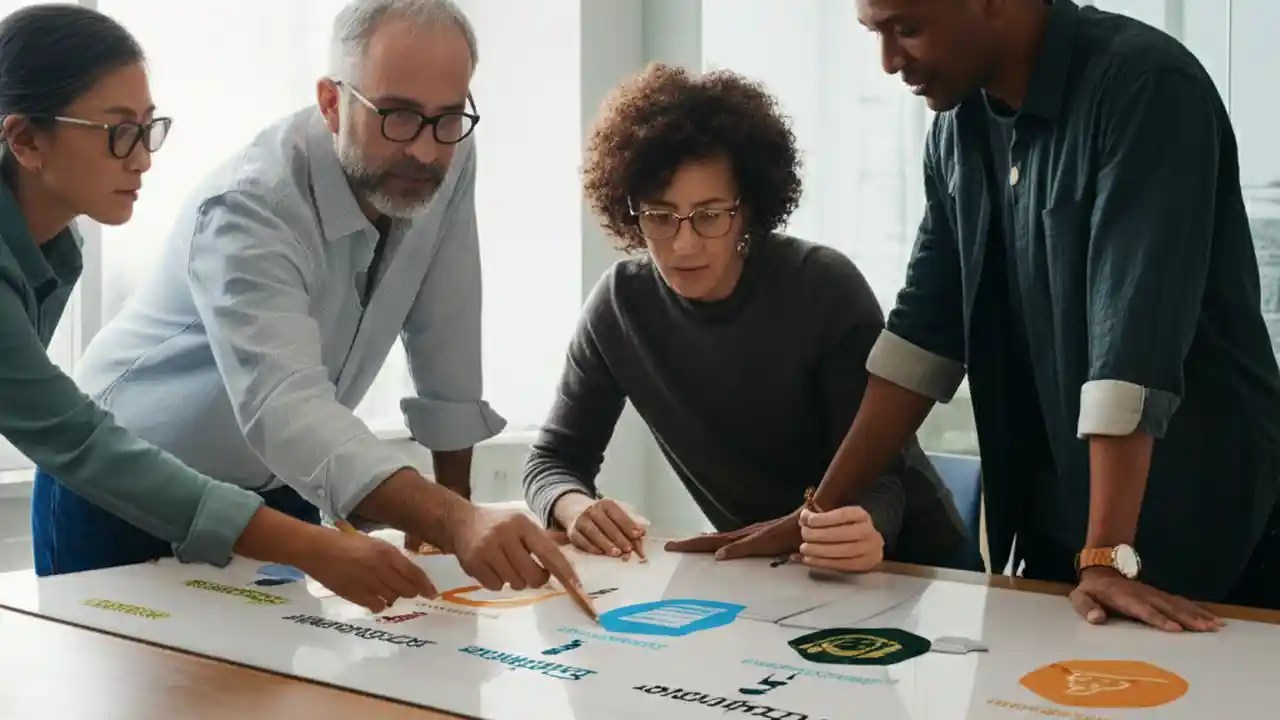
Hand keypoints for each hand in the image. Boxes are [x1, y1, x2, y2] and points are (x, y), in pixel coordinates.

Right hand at [298, 530, 437, 612]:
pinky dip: (379, 604)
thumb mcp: (373, 544)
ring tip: (384, 590)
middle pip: (407, 589)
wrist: (317, 550)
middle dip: (410, 591)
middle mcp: (381, 568)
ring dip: (393, 597)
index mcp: (386, 552)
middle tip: (406, 590)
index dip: (426, 586)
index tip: (432, 594)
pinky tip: (373, 597)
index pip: (414, 573)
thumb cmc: (345, 543)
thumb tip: (407, 573)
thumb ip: (390, 558)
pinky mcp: (356, 595)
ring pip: (393, 598)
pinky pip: (377, 606)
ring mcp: (369, 583)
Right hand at [449, 506, 580, 591]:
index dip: (563, 570)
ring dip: (514, 580)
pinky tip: (492, 569)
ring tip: (507, 566)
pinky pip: (496, 586)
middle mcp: (506, 534)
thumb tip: (569, 551)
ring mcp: (488, 548)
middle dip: (536, 580)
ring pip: (514, 583)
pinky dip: (497, 583)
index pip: (548, 551)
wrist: (459, 521)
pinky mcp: (473, 562)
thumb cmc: (498, 524)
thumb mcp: (522, 522)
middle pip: (532, 574)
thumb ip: (543, 539)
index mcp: (522, 524)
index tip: (575, 586)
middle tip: (532, 574)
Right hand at [556, 494, 648, 559]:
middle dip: (618, 536)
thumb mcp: (618, 514)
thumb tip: (644, 533)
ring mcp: (580, 520)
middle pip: (605, 523)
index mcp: (606, 504)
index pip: (618, 513)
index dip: (628, 524)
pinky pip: (580, 540)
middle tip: (629, 549)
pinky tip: (600, 553)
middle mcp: (592, 510)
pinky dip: (590, 547)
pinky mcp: (572, 533)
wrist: (576, 511)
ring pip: (592, 531)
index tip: (639, 534)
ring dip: (605, 543)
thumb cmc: (604, 517)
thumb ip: (631, 522)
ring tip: (616, 553)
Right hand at [665, 511, 801, 560]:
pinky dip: (719, 544)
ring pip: (720, 540)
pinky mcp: (758, 538)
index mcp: (738, 538)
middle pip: (710, 540)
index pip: (708, 543)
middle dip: (691, 544)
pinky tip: (722, 548)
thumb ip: (741, 549)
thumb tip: (717, 555)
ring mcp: (749, 536)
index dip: (690, 545)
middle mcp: (741, 536)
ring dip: (704, 544)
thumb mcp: (762, 543)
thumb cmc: (786, 534)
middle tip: (672, 545)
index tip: (671, 545)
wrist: (805, 523)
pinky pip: (731, 542)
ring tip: (691, 546)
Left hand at [797, 506, 883, 571]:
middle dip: (817, 534)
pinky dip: (821, 562)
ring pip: (840, 551)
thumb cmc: (850, 528)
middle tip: (804, 534)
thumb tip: (804, 517)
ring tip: (804, 548)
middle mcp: (868, 532)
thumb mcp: (841, 517)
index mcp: (861, 515)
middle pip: (840, 533)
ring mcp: (868, 550)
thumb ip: (822, 516)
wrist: (872, 546)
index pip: (842, 515)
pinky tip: (808, 559)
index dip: (823, 518)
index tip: (808, 520)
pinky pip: (840, 564)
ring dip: (818, 550)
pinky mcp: (863, 565)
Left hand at [1069, 567, 1221, 631]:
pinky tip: (1212, 618)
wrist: (1101, 571)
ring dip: (1198, 615)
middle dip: (1188, 618)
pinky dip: (1197, 610)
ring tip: (1216, 625)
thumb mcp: (1080, 598)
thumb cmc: (1090, 591)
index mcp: (1124, 598)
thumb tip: (1097, 618)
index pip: (1144, 610)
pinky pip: (1180, 603)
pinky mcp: (1159, 595)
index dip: (1159, 619)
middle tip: (1207, 629)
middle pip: (1168, 607)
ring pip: (1178, 604)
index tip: (1176, 628)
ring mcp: (1153, 594)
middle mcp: (1143, 595)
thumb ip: (1087, 608)